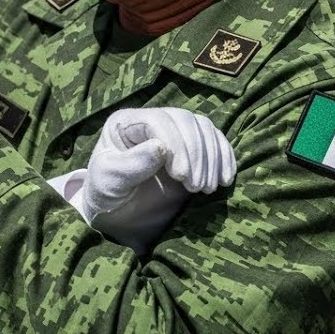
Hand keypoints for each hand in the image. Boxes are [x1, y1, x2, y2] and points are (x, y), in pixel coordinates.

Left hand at [58, 106, 234, 254]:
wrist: (120, 213)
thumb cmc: (108, 196)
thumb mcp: (109, 183)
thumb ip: (130, 165)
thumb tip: (160, 147)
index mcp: (125, 123)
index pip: (157, 120)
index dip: (174, 143)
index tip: (180, 176)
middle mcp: (151, 121)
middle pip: (184, 121)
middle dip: (195, 153)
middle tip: (196, 187)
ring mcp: (173, 131)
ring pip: (202, 128)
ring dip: (211, 158)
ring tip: (207, 188)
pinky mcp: (192, 147)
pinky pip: (215, 141)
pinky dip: (224, 157)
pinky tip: (226, 179)